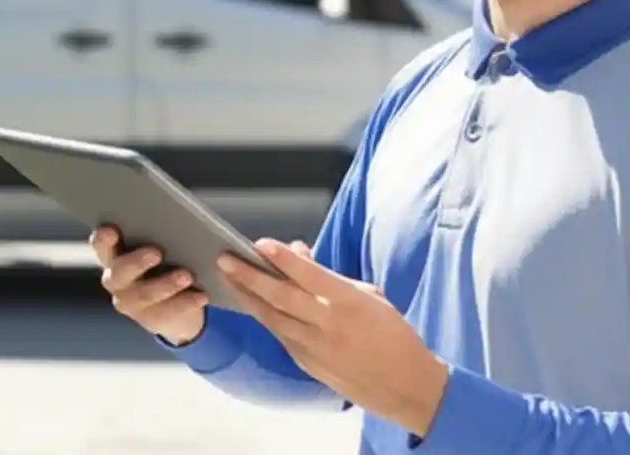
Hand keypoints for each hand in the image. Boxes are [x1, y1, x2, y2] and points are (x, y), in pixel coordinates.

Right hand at [89, 224, 208, 345]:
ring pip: (143, 295)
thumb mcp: (166, 243)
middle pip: (119, 272)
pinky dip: (185, 302)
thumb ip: (164, 232)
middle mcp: (116, 278)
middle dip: (136, 262)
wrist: (180, 301)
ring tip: (186, 276)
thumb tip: (181, 221)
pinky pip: (166, 312)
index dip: (103, 238)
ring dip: (165, 284)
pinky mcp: (150, 319)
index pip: (102, 244)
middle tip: (156, 253)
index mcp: (115, 253)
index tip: (111, 230)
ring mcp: (130, 302)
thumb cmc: (168, 259)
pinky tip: (201, 295)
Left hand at [219, 238, 448, 436]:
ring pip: (273, 317)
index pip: (310, 277)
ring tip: (227, 277)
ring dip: (247, 296)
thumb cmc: (391, 334)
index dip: (284, 260)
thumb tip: (298, 252)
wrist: (405, 386)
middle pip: (282, 298)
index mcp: (350, 303)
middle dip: (250, 277)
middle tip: (225, 259)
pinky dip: (263, 315)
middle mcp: (330, 326)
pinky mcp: (307, 364)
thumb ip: (329, 276)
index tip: (260, 243)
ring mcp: (316, 348)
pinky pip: (279, 334)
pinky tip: (248, 302)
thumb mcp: (369, 296)